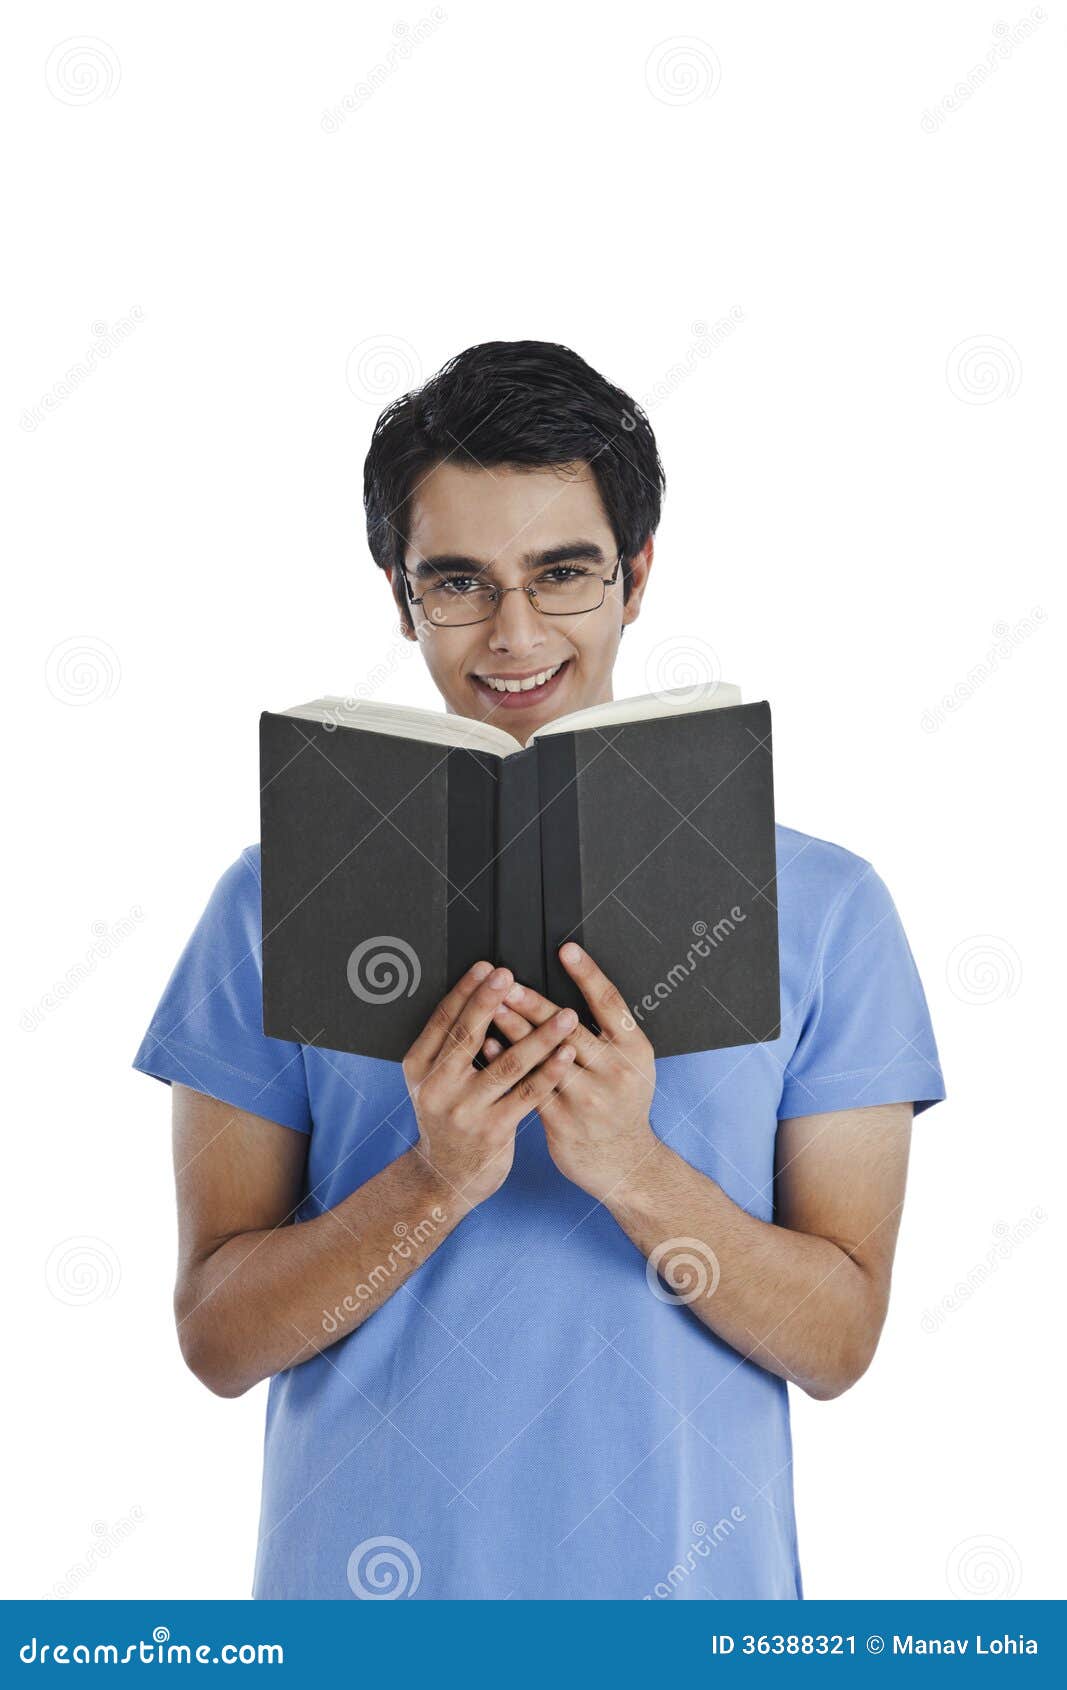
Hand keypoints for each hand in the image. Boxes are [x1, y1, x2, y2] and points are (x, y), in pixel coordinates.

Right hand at [402, 961, 578, 1213]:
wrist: (445, 1177)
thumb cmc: (449, 1117)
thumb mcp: (434, 1082)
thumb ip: (449, 1047)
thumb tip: (481, 997)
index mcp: (419, 1067)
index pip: (443, 1020)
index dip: (466, 991)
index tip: (487, 966)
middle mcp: (437, 1087)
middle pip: (467, 1036)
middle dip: (490, 1001)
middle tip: (511, 974)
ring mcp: (464, 1111)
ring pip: (505, 1064)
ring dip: (538, 1036)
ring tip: (563, 1014)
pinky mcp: (492, 1130)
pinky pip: (526, 1095)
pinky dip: (548, 1072)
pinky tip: (566, 1054)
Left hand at [479, 943, 658, 1203]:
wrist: (623, 1162)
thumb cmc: (621, 1103)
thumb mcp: (630, 1063)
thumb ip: (608, 1031)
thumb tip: (571, 991)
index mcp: (634, 1049)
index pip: (611, 1003)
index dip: (588, 974)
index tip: (566, 950)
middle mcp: (615, 1071)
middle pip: (569, 1027)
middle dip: (533, 1001)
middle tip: (505, 979)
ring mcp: (589, 1097)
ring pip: (544, 1056)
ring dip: (514, 1028)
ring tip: (491, 1005)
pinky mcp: (563, 1120)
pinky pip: (528, 1085)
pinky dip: (507, 1061)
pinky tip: (488, 1045)